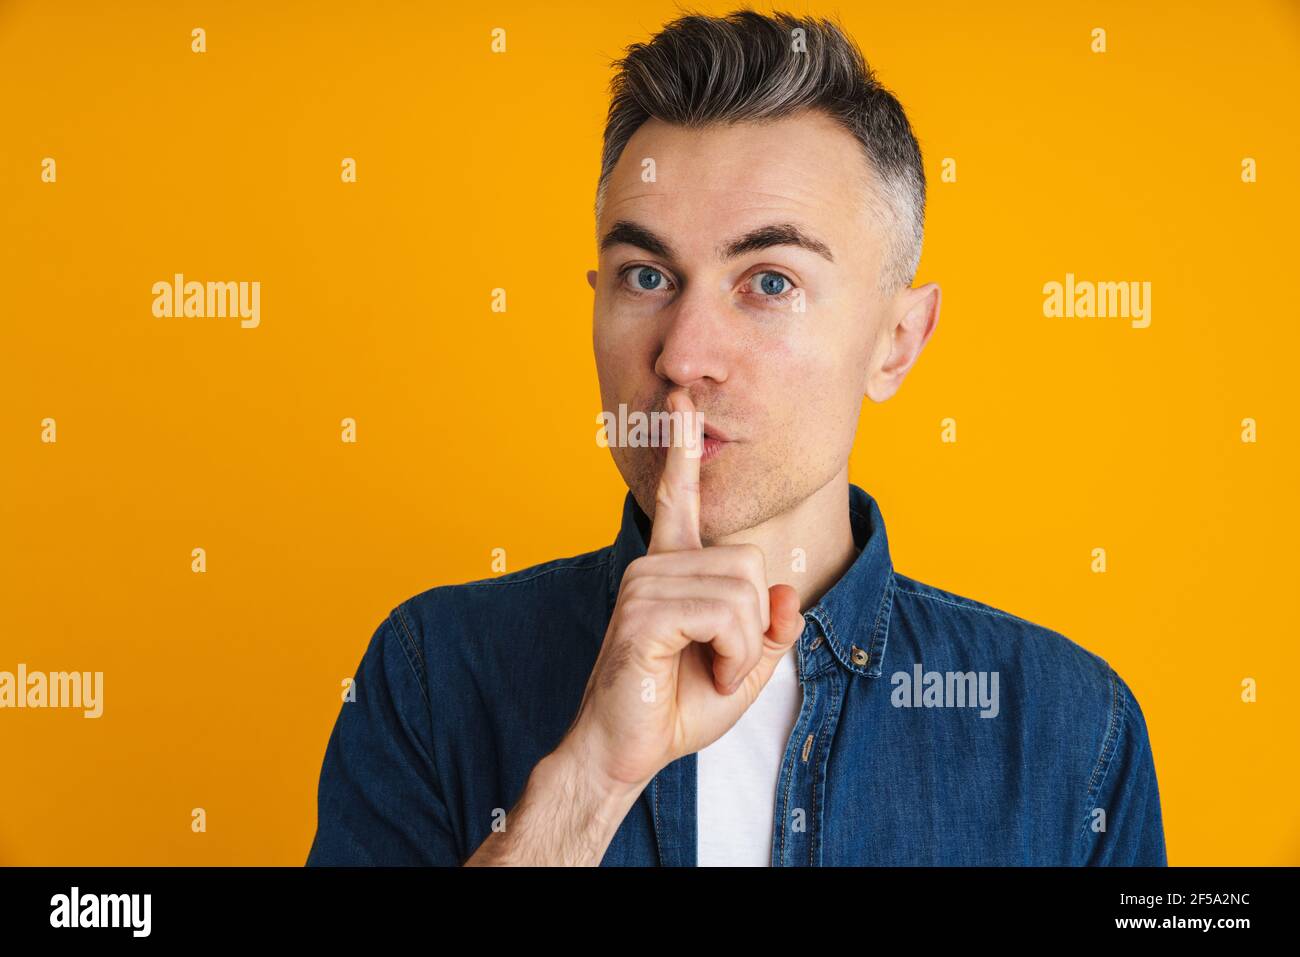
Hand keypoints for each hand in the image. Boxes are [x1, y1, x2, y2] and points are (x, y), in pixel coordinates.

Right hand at [561, 389, 805, 794]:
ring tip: (707, 671)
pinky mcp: (643, 614)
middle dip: (753, 627)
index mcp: (672, 569)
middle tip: (719, 664)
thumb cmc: (673, 707)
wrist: (623, 752)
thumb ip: (770, 628)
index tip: (681, 402)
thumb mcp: (743, 668)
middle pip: (749, 564)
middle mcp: (654, 566)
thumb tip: (785, 592)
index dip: (683, 449)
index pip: (680, 498)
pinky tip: (704, 673)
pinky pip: (723, 617)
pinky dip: (731, 656)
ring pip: (742, 593)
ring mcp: (644, 585)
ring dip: (741, 648)